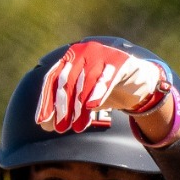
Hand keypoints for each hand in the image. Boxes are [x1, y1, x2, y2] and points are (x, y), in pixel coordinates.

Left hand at [34, 40, 169, 132]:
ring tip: (76, 127)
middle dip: (62, 107)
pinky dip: (98, 92)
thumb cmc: (105, 90)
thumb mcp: (83, 101)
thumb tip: (45, 125)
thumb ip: (65, 109)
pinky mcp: (121, 61)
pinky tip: (91, 107)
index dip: (47, 101)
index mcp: (71, 57)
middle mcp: (84, 51)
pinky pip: (107, 77)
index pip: (54, 78)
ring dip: (79, 106)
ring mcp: (103, 53)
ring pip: (86, 80)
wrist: (137, 85)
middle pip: (68, 80)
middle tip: (60, 128)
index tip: (42, 121)